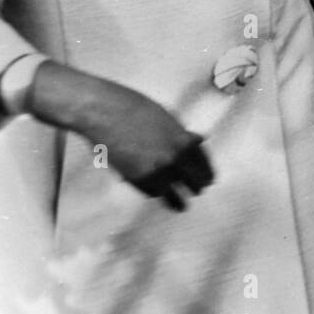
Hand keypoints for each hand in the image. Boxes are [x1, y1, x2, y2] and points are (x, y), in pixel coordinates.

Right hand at [29, 63, 214, 211]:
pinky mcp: (135, 179)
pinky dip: (155, 192)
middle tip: (197, 191)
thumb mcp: (166, 117)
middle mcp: (172, 158)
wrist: (103, 112)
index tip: (209, 181)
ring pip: (172, 195)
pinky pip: (151, 192)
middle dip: (196, 187)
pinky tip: (158, 193)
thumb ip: (182, 133)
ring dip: (177, 200)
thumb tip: (199, 140)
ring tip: (181, 205)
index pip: (203, 165)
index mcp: (183, 140)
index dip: (207, 174)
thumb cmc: (133, 108)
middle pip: (194, 183)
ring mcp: (154, 171)